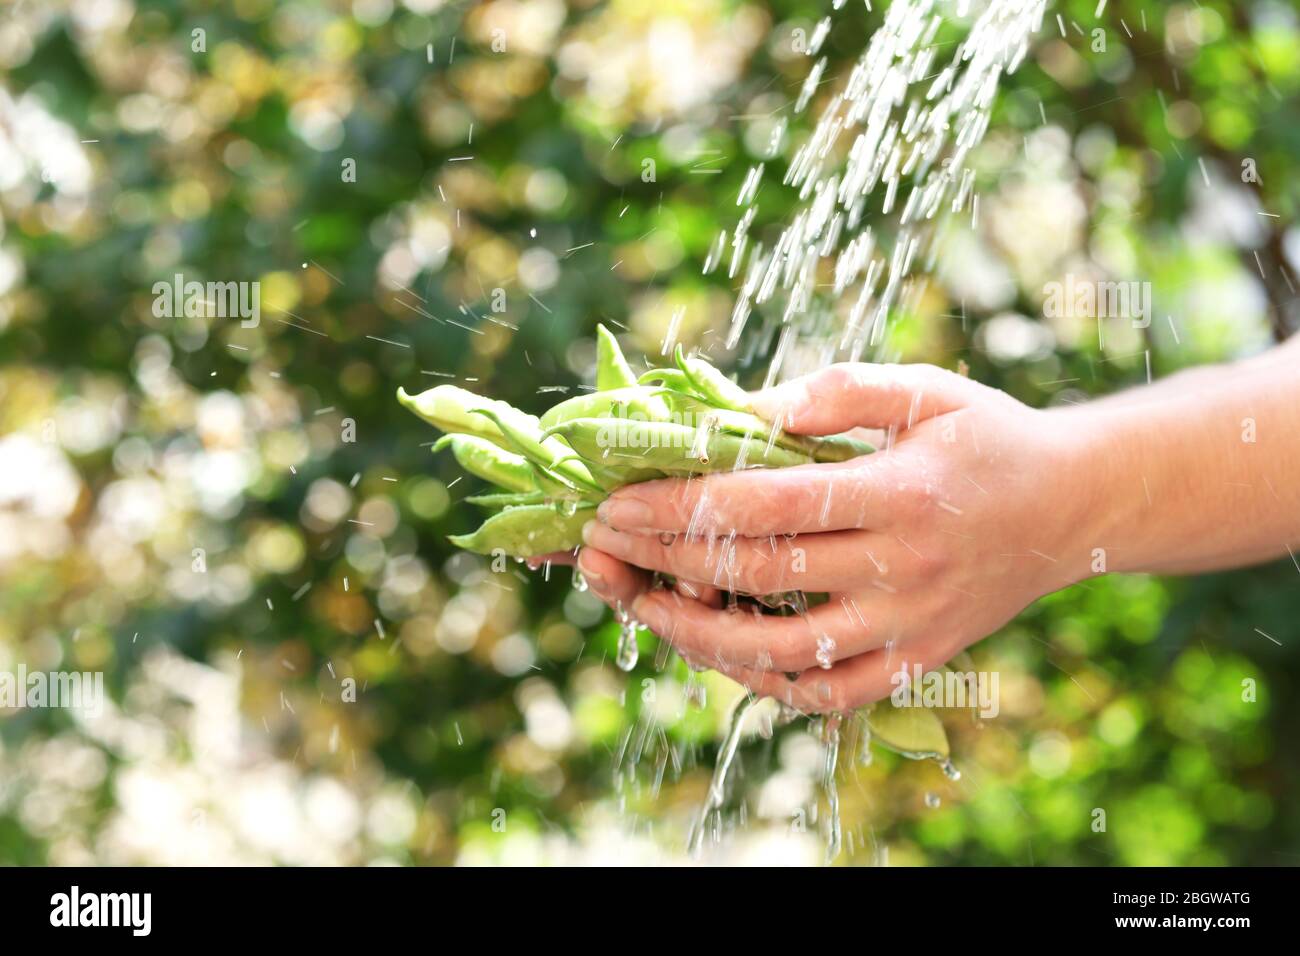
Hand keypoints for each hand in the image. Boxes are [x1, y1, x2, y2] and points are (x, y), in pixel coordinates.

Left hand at [575, 362, 1103, 712]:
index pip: (767, 506)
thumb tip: (743, 409)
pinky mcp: (916, 663)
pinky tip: (716, 649)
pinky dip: (762, 681)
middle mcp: (904, 568)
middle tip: (598, 546)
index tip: (616, 500)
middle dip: (662, 561)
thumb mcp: (924, 389)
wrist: (1072, 508)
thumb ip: (837, 393)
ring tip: (637, 604)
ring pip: (782, 652)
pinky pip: (827, 693)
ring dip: (695, 634)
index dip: (681, 506)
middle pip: (758, 576)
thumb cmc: (987, 437)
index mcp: (901, 493)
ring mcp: (910, 627)